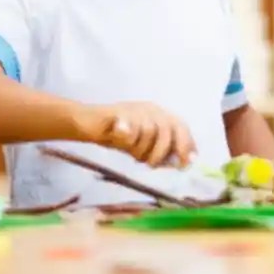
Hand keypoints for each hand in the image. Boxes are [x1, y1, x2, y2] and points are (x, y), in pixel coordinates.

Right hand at [75, 102, 196, 167]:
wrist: (88, 123)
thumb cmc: (117, 136)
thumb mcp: (143, 146)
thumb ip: (161, 152)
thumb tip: (180, 163)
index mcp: (159, 113)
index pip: (180, 126)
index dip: (186, 145)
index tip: (186, 163)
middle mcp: (149, 109)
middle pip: (167, 129)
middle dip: (161, 152)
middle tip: (151, 165)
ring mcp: (133, 109)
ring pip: (149, 131)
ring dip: (141, 150)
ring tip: (131, 154)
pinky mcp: (117, 113)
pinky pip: (129, 128)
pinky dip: (128, 135)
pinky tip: (124, 137)